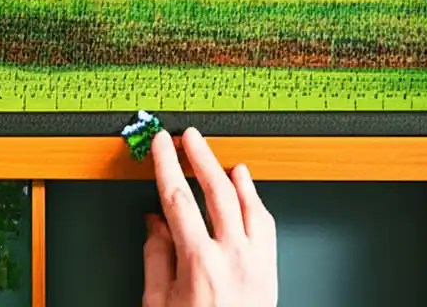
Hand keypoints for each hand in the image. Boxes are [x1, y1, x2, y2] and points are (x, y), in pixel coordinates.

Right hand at [143, 128, 277, 306]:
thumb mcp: (158, 301)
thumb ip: (155, 256)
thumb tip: (154, 223)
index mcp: (199, 262)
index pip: (178, 198)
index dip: (167, 165)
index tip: (161, 144)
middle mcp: (232, 256)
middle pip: (216, 190)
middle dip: (201, 157)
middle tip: (189, 137)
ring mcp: (257, 261)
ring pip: (247, 202)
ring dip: (231, 173)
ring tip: (217, 156)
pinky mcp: (271, 268)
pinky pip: (266, 222)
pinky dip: (254, 199)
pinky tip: (246, 187)